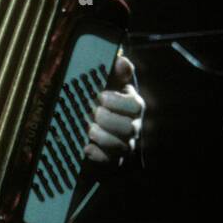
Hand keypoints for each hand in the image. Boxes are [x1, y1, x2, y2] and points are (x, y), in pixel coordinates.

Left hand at [82, 52, 144, 167]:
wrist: (93, 133)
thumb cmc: (103, 105)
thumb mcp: (109, 86)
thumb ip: (116, 74)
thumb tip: (121, 60)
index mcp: (132, 107)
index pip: (135, 106)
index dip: (118, 102)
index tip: (100, 96)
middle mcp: (132, 128)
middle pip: (129, 128)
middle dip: (109, 120)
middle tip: (93, 113)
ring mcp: (125, 146)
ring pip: (120, 145)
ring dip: (102, 136)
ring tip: (89, 129)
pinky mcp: (113, 161)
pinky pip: (109, 162)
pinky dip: (97, 154)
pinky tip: (86, 147)